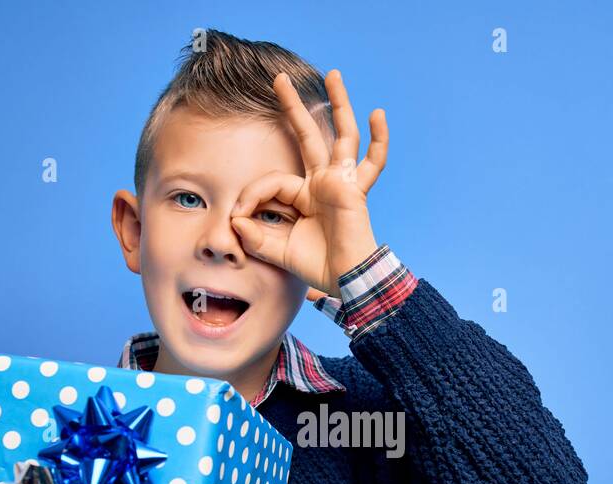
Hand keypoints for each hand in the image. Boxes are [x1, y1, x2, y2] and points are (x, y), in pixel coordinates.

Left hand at [231, 69, 387, 296]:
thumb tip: (234, 220)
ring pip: (340, 135)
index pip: (271, 182)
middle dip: (292, 108)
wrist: (344, 280)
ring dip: (338, 104)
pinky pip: (372, 161)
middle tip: (278, 79)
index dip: (250, 197)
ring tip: (333, 74)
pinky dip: (378, 139)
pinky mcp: (353, 187)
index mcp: (303, 197)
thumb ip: (254, 235)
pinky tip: (377, 114)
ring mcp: (340, 181)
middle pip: (306, 136)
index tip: (238, 217)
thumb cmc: (316, 267)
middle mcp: (322, 183)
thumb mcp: (276, 250)